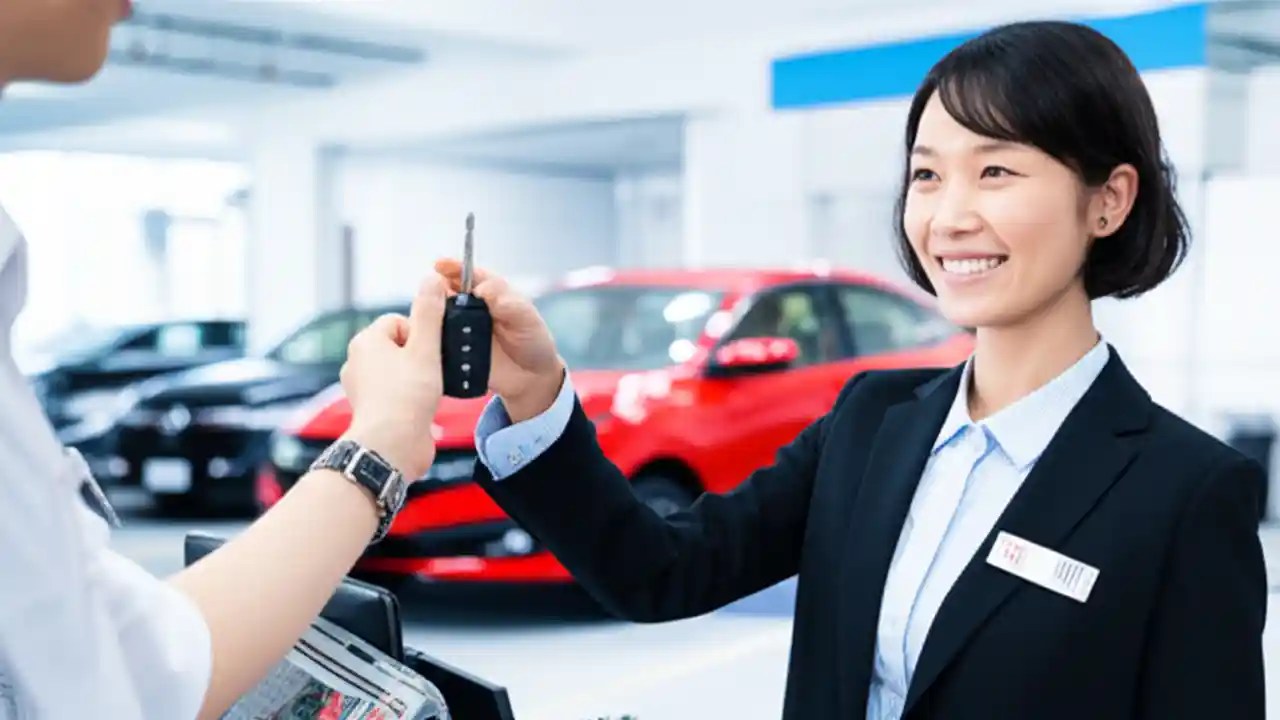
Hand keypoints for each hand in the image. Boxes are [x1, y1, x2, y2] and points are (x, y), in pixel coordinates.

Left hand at [338, 275, 446, 479]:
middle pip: (400, 346)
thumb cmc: (405, 398)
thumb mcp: (425, 348)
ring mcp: (364, 388)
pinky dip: (411, 398)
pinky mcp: (373, 409)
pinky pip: (397, 393)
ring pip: (399, 370)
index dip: (421, 335)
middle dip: (420, 357)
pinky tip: (419, 408)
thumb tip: (431, 279)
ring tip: (425, 393)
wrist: (391, 446)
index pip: (399, 321)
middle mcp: (358, 362)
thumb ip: (429, 313)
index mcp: (365, 342)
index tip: (431, 352)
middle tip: (430, 373)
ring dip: (418, 378)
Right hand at [434, 258, 564, 421]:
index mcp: (491, 293)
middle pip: (447, 290)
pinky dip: (430, 336)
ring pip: (438, 314)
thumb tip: (482, 288)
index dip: (453, 267)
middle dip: (436, 287)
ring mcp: (462, 329)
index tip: (440, 265)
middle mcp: (473, 308)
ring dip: (429, 311)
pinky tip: (425, 337)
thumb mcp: (526, 317)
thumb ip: (507, 301)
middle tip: (430, 290)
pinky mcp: (456, 350)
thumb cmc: (533, 341)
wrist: (532, 378)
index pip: (469, 274)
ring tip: (425, 313)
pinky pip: (438, 340)